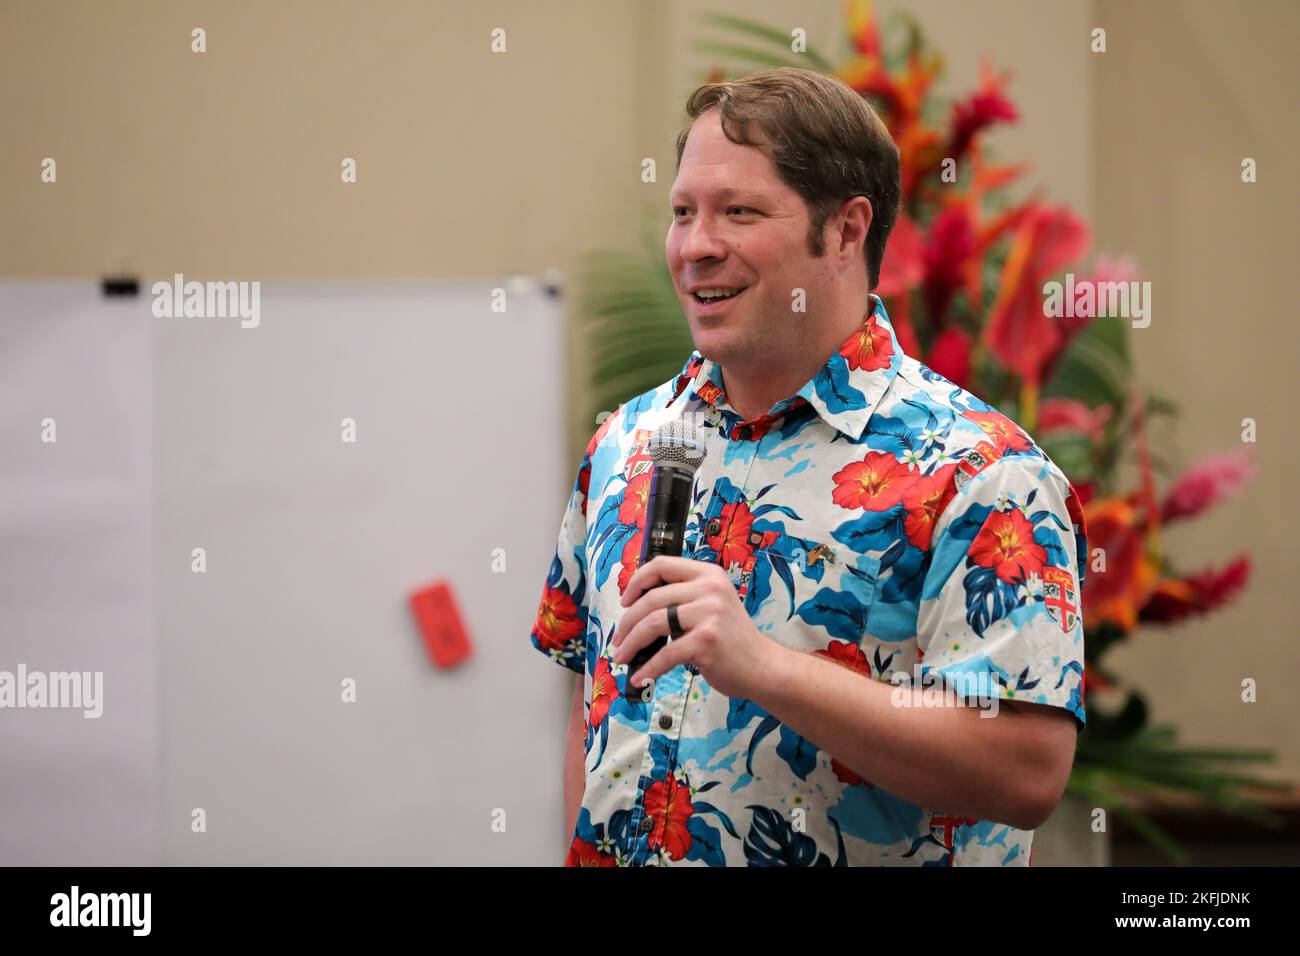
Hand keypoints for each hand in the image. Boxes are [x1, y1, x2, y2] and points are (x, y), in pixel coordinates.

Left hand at [610, 555, 777, 699]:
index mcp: (708, 574)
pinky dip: (648, 667)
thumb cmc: (732, 639)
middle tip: (618, 640)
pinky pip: (666, 654)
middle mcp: (709, 588)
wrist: (762, 666)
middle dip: (627, 622)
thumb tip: (637, 610)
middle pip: (651, 599)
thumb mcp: (712, 604)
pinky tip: (639, 676)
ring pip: (653, 624)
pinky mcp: (706, 641)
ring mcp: (709, 614)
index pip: (661, 565)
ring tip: (621, 657)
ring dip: (631, 643)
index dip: (636, 582)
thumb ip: (683, 599)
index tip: (625, 601)